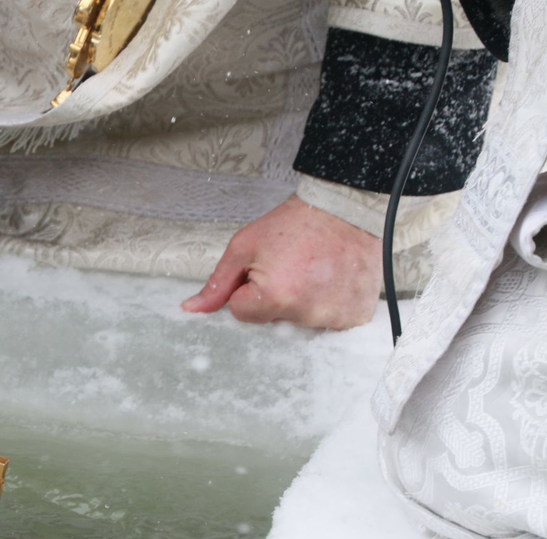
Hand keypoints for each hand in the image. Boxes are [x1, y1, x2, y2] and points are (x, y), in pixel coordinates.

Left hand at [181, 195, 382, 329]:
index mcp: (276, 297)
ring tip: (315, 272)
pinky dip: (328, 305)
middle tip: (293, 268)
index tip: (267, 269)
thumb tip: (191, 308)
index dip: (248, 290)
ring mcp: (335, 317)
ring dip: (302, 303)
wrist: (347, 207)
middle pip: (272, 321)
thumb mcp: (245, 246)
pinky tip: (331, 281)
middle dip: (275, 299)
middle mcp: (307, 313)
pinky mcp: (356, 315)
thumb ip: (218, 283)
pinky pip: (330, 322)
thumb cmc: (296, 223)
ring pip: (300, 322)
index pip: (242, 313)